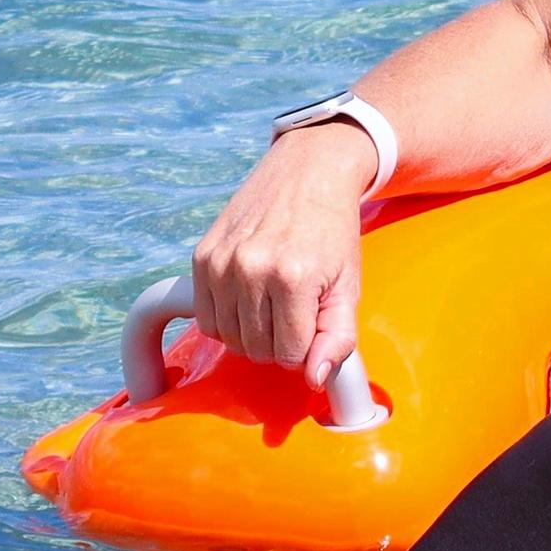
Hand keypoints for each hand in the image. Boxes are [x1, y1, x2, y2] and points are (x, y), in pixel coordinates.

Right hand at [190, 120, 378, 386]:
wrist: (308, 170)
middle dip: (278, 342)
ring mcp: (221, 261)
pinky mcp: (202, 256)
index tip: (313, 321)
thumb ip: (338, 337)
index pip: (288, 355)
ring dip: (251, 334)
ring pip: (228, 338)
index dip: (305, 347)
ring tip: (272, 304)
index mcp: (294, 277)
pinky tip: (248, 299)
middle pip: (256, 349)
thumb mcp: (349, 284)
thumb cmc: (333, 230)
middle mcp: (251, 268)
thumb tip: (315, 379)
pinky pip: (206, 318)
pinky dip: (226, 320)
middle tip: (294, 311)